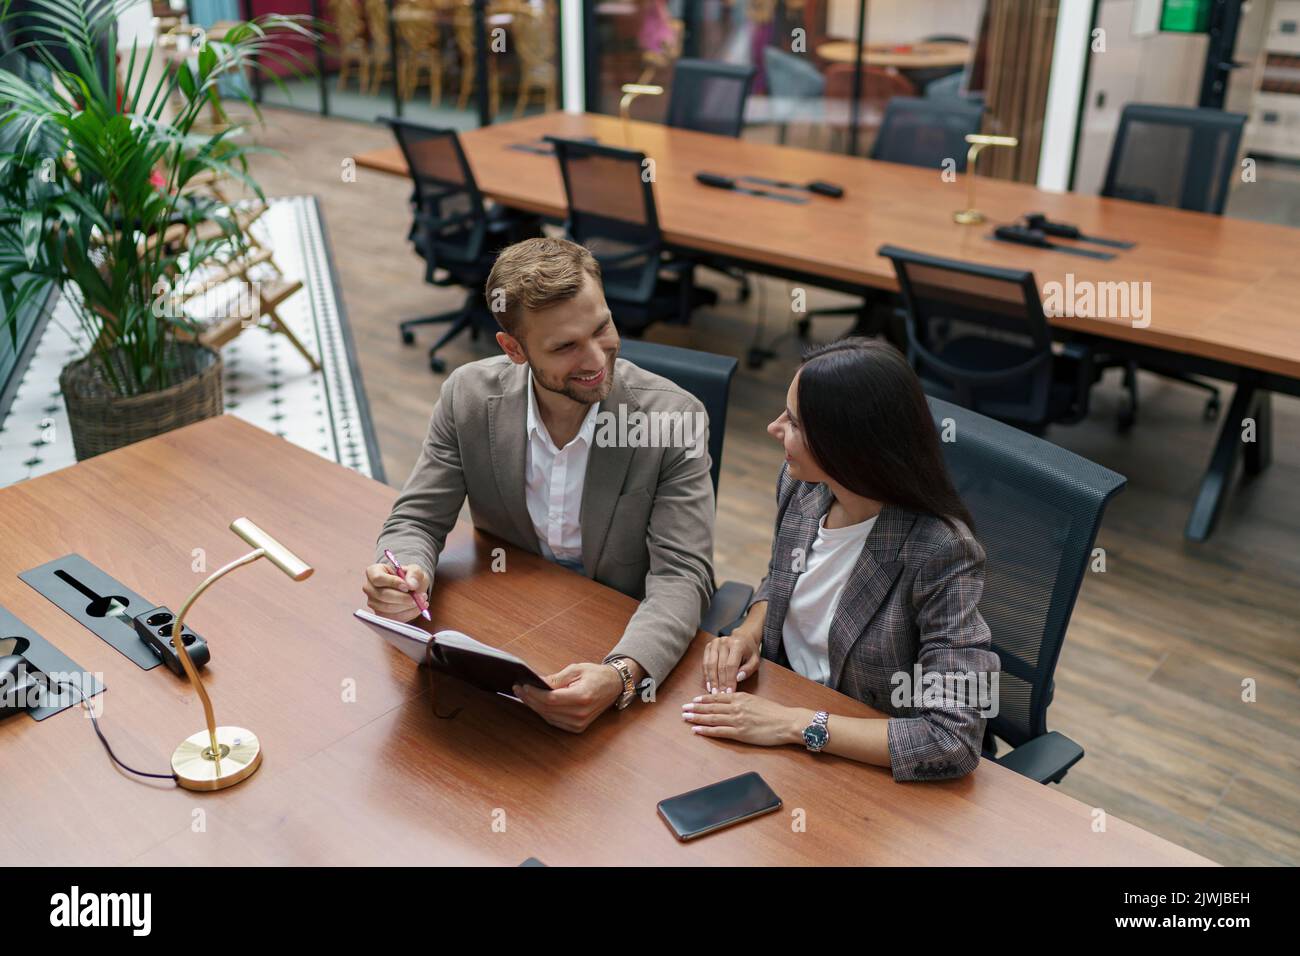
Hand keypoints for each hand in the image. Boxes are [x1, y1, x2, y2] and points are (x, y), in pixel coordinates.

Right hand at [362, 562, 430, 622]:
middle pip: (382, 595)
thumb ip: (414, 574)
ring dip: (407, 606)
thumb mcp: (414, 570)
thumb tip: (411, 585)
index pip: (378, 578)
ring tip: (421, 601)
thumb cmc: (409, 577)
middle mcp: (369, 588)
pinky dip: (408, 614)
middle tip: (419, 597)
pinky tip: (418, 608)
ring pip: (387, 608)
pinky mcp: (380, 615)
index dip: (393, 582)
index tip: (407, 587)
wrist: (410, 588)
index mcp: (373, 572)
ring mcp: (373, 603)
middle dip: (403, 598)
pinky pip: (393, 618)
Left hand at [514, 662, 622, 733]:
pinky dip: (543, 712)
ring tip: (523, 694)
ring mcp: (579, 723)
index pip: (551, 699)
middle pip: (547, 709)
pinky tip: (535, 702)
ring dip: (534, 706)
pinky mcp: (577, 727)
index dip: (534, 693)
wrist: (614, 686)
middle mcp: (580, 714)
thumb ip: (556, 678)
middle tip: (518, 688)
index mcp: (582, 697)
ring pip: (548, 716)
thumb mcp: (576, 670)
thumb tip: (537, 682)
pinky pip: (554, 721)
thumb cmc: (596, 675)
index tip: (523, 685)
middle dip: (530, 698)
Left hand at [681, 691, 806, 746]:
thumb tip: (731, 700)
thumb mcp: (757, 700)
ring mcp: (737, 720)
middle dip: (695, 708)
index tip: (694, 700)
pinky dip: (706, 731)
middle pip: (711, 707)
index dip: (704, 699)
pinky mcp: (740, 733)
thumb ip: (742, 700)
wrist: (786, 722)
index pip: (717, 697)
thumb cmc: (775, 712)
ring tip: (686, 718)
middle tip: (684, 708)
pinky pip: (719, 731)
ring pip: (711, 718)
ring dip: (697, 718)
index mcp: (740, 697)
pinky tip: (697, 730)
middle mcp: (736, 707)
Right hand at [702, 630, 759, 693]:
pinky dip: (706, 675)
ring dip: (711, 680)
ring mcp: (715, 643)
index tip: (729, 693)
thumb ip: (748, 670)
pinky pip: (705, 662)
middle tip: (720, 695)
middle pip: (720, 666)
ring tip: (713, 692)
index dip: (729, 680)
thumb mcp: (755, 660)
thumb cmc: (749, 651)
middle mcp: (724, 642)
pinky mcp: (709, 646)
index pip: (731, 666)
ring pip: (710, 665)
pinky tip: (709, 684)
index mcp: (737, 644)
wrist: (743, 638)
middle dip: (720, 683)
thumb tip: (737, 678)